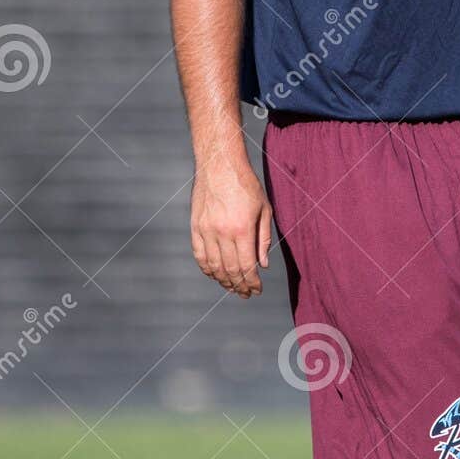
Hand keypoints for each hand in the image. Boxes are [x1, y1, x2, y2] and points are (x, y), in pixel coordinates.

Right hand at [189, 164, 272, 296]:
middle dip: (239, 286)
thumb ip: (263, 239)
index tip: (257, 291)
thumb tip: (262, 265)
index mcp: (242, 229)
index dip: (252, 283)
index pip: (247, 266)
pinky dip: (206, 268)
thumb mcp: (264, 209)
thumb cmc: (246, 184)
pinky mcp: (195, 226)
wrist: (219, 164)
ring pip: (213, 266)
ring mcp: (206, 230)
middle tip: (246, 294)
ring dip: (223, 281)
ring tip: (232, 288)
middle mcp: (222, 233)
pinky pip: (199, 254)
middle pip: (230, 270)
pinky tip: (214, 275)